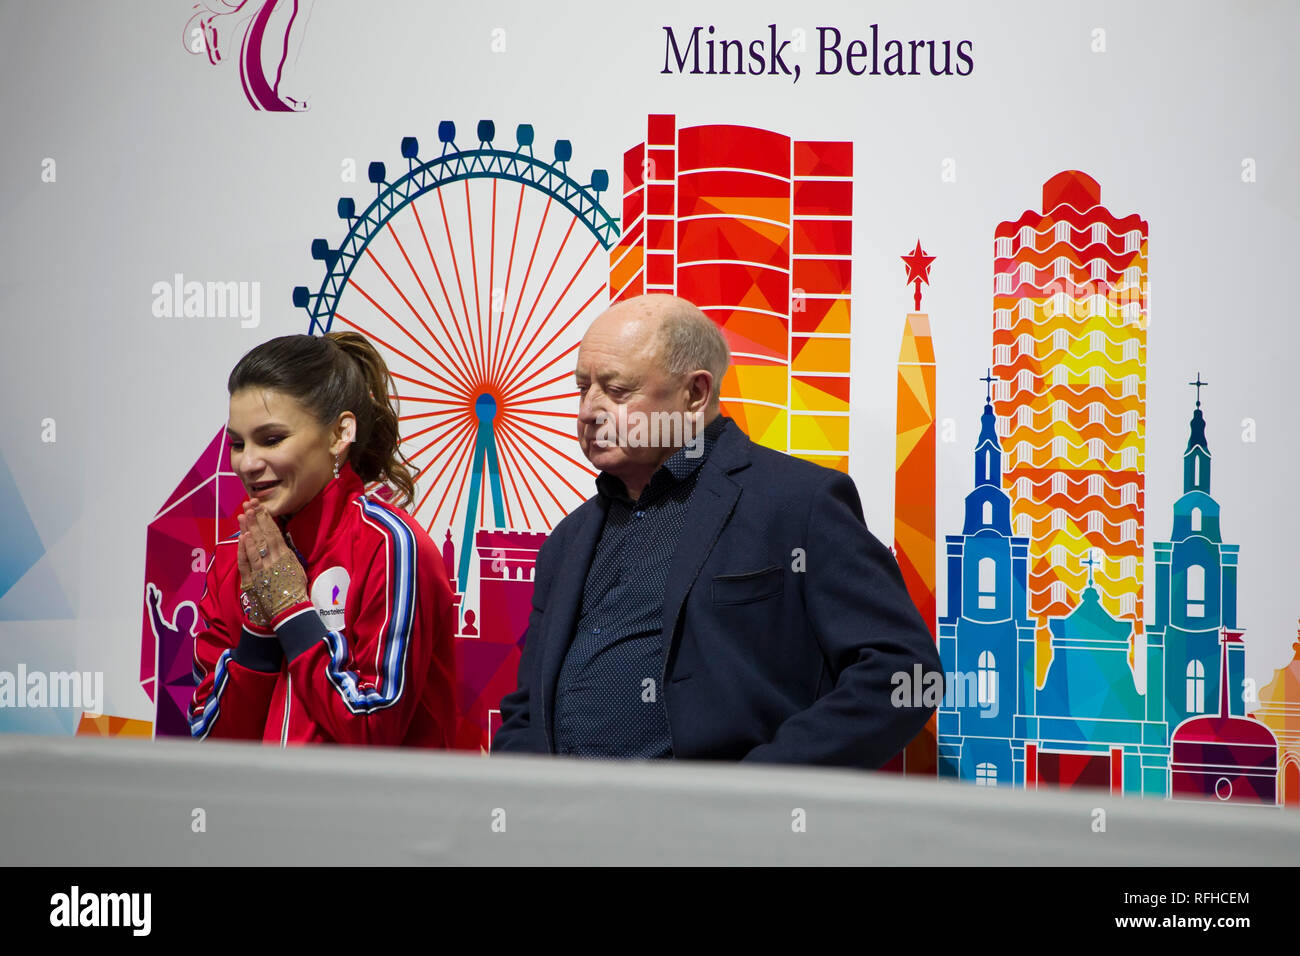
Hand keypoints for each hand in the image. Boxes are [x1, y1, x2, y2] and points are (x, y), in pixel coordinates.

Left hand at [237, 501, 307, 625]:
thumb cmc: (295, 592)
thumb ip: (288, 557)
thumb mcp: (296, 570)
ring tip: (244, 514)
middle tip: (250, 504)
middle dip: (257, 518)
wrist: (290, 610)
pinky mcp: (255, 578)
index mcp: (286, 556)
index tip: (262, 508)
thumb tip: (283, 545)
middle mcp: (275, 560)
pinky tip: (243, 536)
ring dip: (249, 528)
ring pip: (255, 545)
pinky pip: (249, 561)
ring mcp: (264, 568)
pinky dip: (246, 548)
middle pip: (264, 535)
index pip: (275, 533)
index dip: (267, 520)